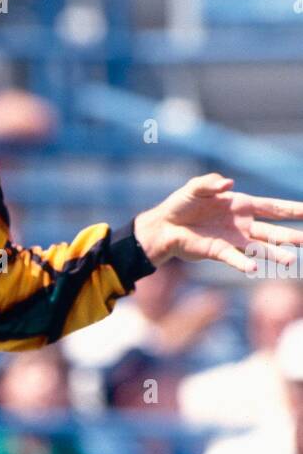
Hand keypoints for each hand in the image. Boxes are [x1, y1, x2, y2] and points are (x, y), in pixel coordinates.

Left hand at [133, 174, 302, 272]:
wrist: (164, 226)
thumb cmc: (181, 204)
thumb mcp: (196, 188)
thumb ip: (211, 183)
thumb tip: (228, 183)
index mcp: (242, 205)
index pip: (273, 207)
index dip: (292, 209)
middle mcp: (242, 224)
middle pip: (273, 231)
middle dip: (291, 236)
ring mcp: (232, 240)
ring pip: (260, 248)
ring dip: (274, 254)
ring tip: (290, 261)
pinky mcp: (218, 251)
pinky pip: (234, 258)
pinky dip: (243, 263)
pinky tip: (252, 269)